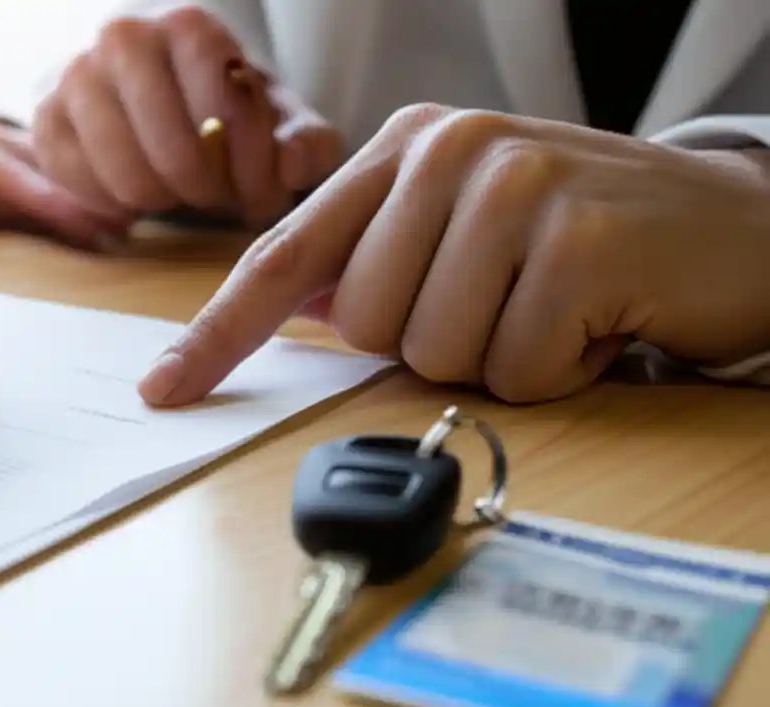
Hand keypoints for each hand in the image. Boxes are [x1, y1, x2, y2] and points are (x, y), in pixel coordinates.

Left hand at [0, 99, 130, 251]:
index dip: (40, 195)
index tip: (82, 222)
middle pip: (30, 164)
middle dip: (75, 195)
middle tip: (120, 232)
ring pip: (32, 173)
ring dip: (70, 202)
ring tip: (115, 233)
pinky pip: (18, 192)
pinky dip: (48, 212)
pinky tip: (81, 236)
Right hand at [31, 5, 340, 232]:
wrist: (151, 82)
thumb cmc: (220, 103)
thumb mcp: (278, 117)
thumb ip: (306, 142)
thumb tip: (291, 167)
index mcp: (189, 24)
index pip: (227, 111)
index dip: (252, 167)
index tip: (263, 191)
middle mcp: (123, 36)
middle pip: (175, 154)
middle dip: (209, 192)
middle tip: (220, 197)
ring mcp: (74, 75)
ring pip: (128, 179)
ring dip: (166, 202)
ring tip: (182, 191)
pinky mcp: (43, 119)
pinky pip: (86, 190)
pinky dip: (119, 206)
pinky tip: (141, 189)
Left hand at [138, 103, 769, 405]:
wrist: (727, 222)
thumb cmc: (580, 232)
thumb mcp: (463, 224)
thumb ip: (372, 258)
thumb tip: (286, 311)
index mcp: (404, 145)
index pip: (283, 253)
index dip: (219, 331)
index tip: (166, 387)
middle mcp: (448, 150)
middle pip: (360, 323)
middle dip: (431, 340)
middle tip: (505, 299)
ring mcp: (514, 186)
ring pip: (433, 351)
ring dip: (498, 355)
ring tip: (552, 305)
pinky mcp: (576, 238)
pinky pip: (516, 366)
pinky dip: (557, 369)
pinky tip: (595, 318)